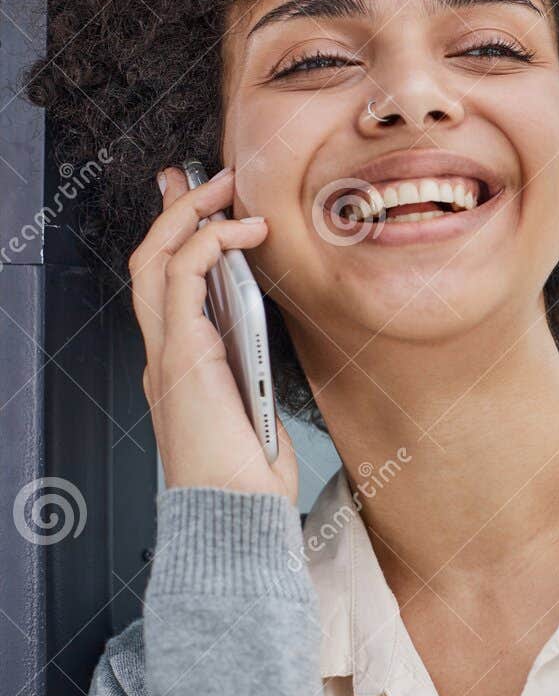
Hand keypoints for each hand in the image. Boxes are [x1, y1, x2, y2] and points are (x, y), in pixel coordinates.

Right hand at [130, 166, 297, 499]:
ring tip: (225, 186)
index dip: (178, 239)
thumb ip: (255, 378)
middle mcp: (166, 355)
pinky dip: (209, 241)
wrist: (235, 520)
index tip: (204, 204)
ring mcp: (168, 353)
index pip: (168, 288)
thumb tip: (272, 351)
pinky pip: (184, 276)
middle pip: (151, 262)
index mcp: (182, 367)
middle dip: (175, 211)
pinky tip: (242, 231)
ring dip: (189, 214)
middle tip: (205, 175)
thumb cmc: (250, 485)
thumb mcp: (259, 416)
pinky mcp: (183, 354)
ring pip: (157, 259)